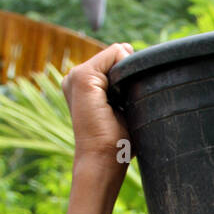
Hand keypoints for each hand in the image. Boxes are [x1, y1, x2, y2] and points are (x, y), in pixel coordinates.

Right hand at [62, 42, 133, 173]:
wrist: (103, 160)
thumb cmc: (116, 144)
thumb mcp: (125, 109)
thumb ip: (127, 86)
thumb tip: (138, 62)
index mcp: (84, 85)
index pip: (115, 63)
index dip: (130, 75)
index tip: (129, 101)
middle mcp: (76, 77)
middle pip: (116, 57)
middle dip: (129, 74)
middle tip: (125, 105)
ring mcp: (76, 75)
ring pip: (117, 54)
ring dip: (129, 75)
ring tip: (121, 104)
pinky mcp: (83, 77)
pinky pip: (115, 53)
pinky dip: (126, 67)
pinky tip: (122, 94)